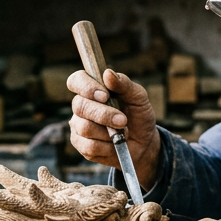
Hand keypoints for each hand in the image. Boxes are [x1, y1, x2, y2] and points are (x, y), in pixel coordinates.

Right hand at [68, 68, 160, 189]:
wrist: (143, 142)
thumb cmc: (138, 115)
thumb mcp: (138, 97)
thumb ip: (124, 84)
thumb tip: (108, 73)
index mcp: (92, 89)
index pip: (76, 81)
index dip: (86, 87)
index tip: (104, 96)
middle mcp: (81, 106)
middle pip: (80, 106)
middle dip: (103, 114)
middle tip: (123, 120)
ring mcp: (78, 126)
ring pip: (85, 128)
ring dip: (108, 132)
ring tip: (123, 132)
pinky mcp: (81, 145)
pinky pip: (89, 146)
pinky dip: (108, 146)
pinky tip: (115, 143)